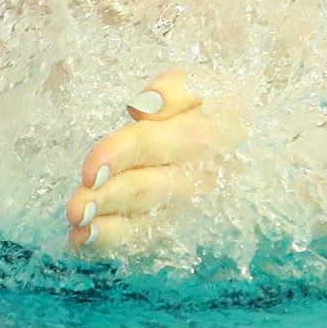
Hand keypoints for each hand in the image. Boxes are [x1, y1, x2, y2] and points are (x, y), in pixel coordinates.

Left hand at [66, 70, 213, 253]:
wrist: (250, 137)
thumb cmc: (215, 104)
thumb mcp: (206, 84)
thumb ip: (176, 91)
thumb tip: (143, 107)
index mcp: (200, 136)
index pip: (151, 144)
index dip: (119, 157)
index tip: (89, 171)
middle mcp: (196, 178)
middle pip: (147, 189)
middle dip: (109, 199)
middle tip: (76, 209)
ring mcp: (189, 207)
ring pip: (147, 221)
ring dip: (110, 230)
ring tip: (79, 232)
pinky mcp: (180, 225)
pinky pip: (147, 238)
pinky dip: (115, 243)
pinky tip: (81, 242)